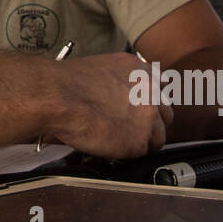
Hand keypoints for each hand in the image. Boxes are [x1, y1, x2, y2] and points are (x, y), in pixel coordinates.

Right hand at [46, 52, 172, 158]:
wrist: (57, 95)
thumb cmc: (67, 83)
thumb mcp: (102, 69)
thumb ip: (120, 81)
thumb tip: (119, 96)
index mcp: (140, 69)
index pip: (160, 88)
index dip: (149, 103)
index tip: (140, 111)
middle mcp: (150, 89)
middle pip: (165, 114)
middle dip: (150, 123)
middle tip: (129, 128)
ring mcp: (148, 115)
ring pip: (157, 137)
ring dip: (140, 140)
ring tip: (116, 139)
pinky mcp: (140, 139)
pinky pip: (141, 152)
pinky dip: (127, 152)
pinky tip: (110, 145)